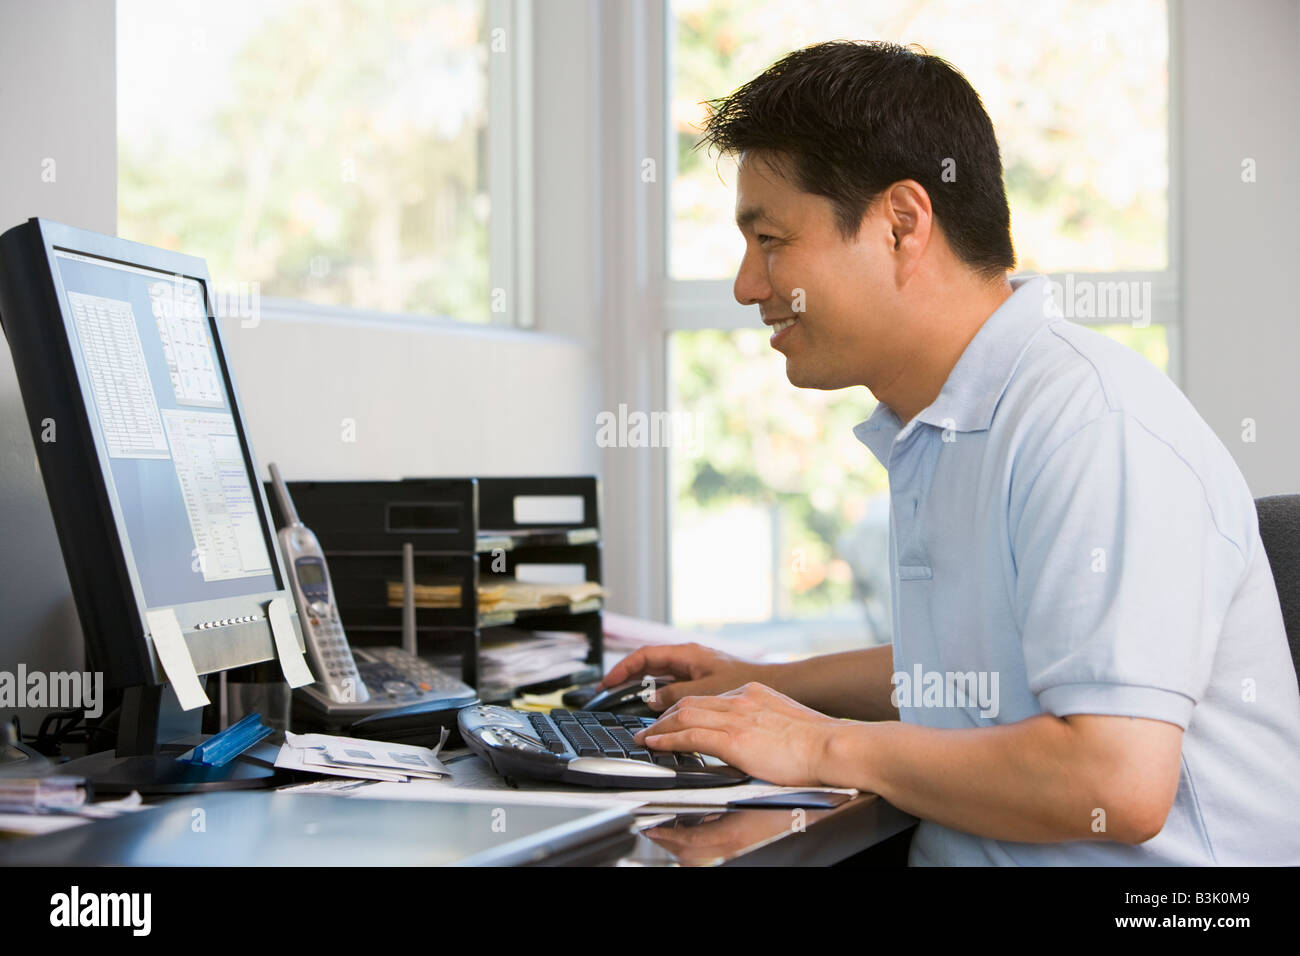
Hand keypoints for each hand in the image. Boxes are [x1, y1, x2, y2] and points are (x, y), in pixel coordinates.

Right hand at [597, 642, 764, 711]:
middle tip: (607, 693)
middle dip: (626, 677)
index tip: (607, 683)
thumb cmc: (745, 682)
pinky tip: (654, 710)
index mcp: (686, 653)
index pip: (644, 656)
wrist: (777, 685)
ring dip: (642, 687)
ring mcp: (695, 669)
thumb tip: (651, 701)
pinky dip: (659, 695)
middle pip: (648, 664)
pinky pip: (673, 686)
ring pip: (660, 676)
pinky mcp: (702, 681)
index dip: (623, 669)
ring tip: (624, 702)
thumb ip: (675, 695)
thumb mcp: (704, 691)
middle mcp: (688, 658)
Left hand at [632, 682, 842, 786]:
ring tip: (645, 738)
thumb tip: (755, 741)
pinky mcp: (733, 738)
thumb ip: (763, 726)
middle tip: (652, 728)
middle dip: (666, 716)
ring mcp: (736, 717)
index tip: (677, 719)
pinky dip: (668, 739)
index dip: (688, 710)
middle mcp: (741, 700)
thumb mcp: (784, 724)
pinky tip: (655, 745)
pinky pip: (689, 735)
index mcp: (753, 694)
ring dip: (660, 728)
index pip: (710, 699)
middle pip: (691, 702)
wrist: (830, 746)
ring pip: (684, 715)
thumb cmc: (817, 744)